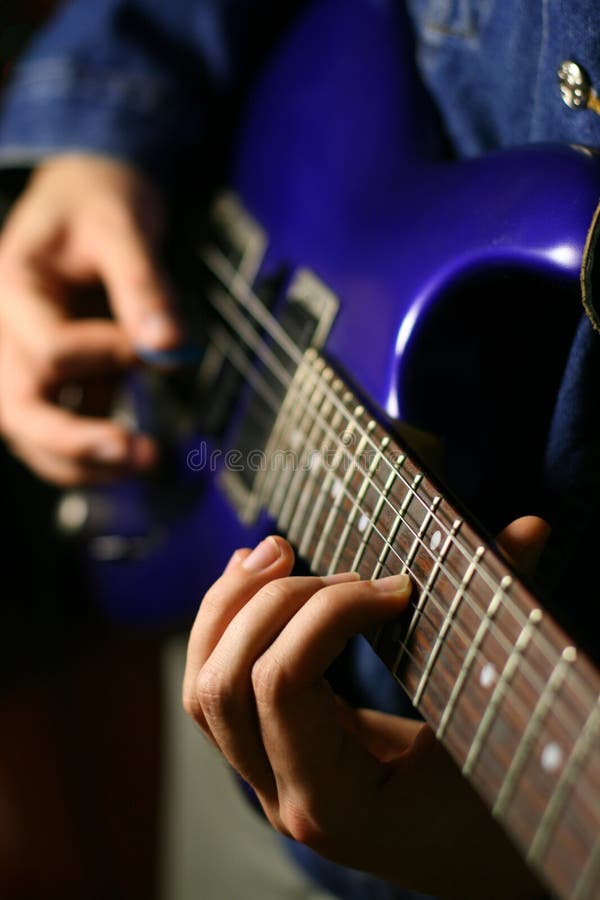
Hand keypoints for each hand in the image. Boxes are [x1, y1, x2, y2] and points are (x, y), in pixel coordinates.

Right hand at [0, 153, 181, 483]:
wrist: (86, 195)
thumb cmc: (98, 201)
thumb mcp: (124, 227)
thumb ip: (143, 286)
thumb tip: (169, 346)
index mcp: (11, 288)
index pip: (50, 348)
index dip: (109, 353)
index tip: (157, 341)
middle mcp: (4, 333)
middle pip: (19, 409)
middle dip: (77, 441)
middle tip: (138, 455)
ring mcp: (22, 359)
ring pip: (31, 432)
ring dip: (84, 459)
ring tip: (142, 464)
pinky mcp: (50, 377)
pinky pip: (57, 424)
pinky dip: (89, 450)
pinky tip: (131, 456)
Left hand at [184, 520, 547, 899]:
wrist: (466, 861)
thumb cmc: (489, 809)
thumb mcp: (489, 724)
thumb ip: (492, 622)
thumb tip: (528, 529)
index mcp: (334, 803)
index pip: (284, 685)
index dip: (329, 615)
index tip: (394, 588)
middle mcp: (282, 797)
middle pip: (225, 682)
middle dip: (275, 604)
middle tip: (347, 577)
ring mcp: (265, 779)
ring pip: (202, 687)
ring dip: (232, 607)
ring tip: (277, 552)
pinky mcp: (265, 754)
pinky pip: (215, 688)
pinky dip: (224, 624)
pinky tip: (253, 577)